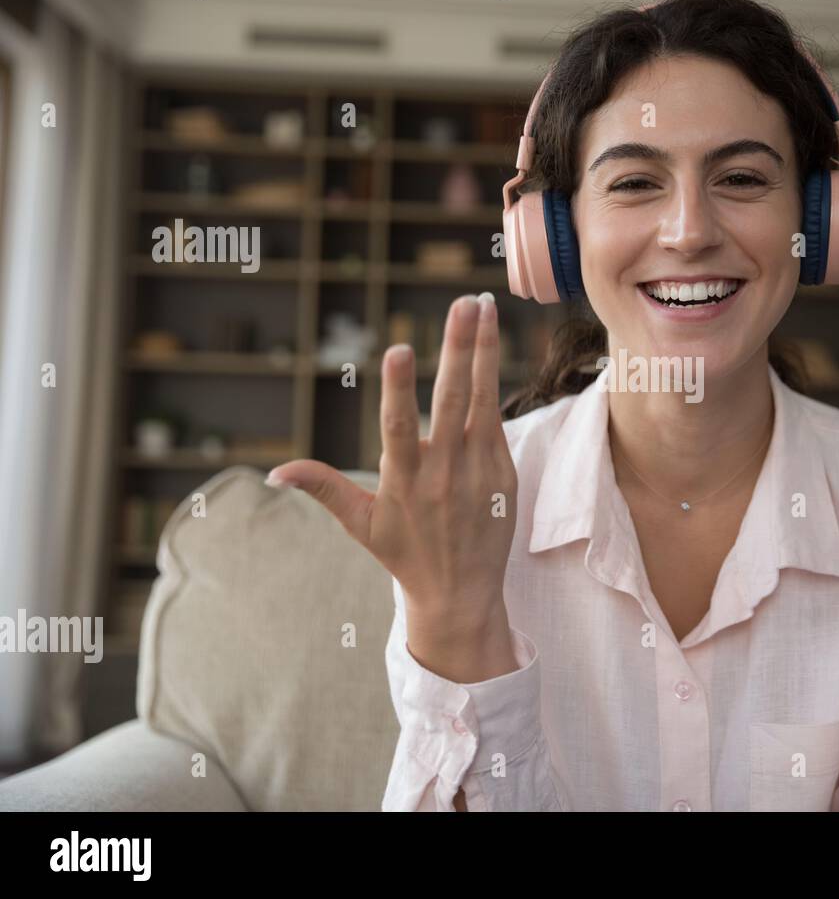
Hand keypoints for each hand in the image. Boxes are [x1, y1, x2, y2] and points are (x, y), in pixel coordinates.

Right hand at [267, 293, 518, 681]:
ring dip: (482, 352)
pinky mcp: (504, 474)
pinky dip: (493, 383)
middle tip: (463, 304)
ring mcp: (479, 471)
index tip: (399, 350)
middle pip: (452, 401)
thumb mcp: (360, 524)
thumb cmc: (405, 556)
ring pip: (482, 402)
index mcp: (404, 482)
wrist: (462, 594)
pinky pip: (497, 421)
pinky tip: (489, 344)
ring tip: (482, 307)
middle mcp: (444, 473)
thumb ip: (323, 488)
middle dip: (458, 349)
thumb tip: (275, 472)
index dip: (399, 389)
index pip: (400, 428)